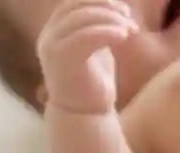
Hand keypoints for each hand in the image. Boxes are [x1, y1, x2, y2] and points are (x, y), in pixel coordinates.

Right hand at [36, 0, 138, 114]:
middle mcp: (48, 37)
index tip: (123, 9)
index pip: (72, 4)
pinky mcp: (63, 60)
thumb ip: (98, 28)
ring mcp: (52, 48)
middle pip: (76, 7)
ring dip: (110, 19)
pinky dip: (107, 32)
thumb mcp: (96, 49)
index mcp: (54, 32)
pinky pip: (86, 37)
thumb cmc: (93, 83)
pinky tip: (124, 36)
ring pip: (81, 19)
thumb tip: (117, 6)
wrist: (84, 115)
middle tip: (128, 17)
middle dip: (106, 7)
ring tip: (131, 29)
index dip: (98, 1)